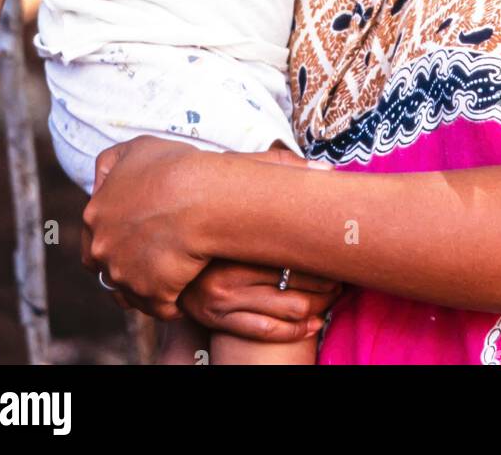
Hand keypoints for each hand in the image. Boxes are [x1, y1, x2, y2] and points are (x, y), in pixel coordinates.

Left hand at [81, 135, 215, 319]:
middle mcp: (102, 250)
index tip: (140, 236)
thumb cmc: (173, 167)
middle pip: (109, 270)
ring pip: (134, 292)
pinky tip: (187, 288)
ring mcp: (125, 276)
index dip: (117, 240)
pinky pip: (163, 309)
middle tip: (156, 257)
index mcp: (94, 215)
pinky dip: (174, 304)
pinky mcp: (152, 295)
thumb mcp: (135, 148)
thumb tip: (97, 183)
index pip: (94, 240)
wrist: (200, 196)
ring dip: (149, 287)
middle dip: (128, 267)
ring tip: (174, 275)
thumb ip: (109, 164)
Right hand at [179, 145, 342, 340]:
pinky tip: (312, 323)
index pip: (293, 252)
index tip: (338, 253)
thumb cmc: (208, 207)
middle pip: (295, 284)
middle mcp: (227, 274)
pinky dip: (295, 331)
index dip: (322, 256)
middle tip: (341, 277)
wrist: (159, 240)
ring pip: (287, 310)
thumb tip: (324, 169)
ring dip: (317, 306)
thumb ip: (276, 168)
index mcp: (236, 240)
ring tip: (332, 297)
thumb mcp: (234, 181)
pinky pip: (265, 332)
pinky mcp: (216, 320)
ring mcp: (221, 301)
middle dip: (325, 283)